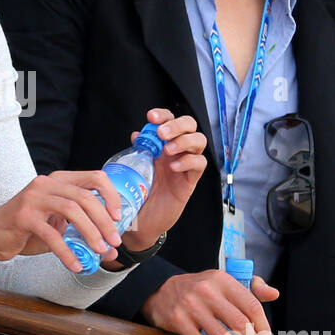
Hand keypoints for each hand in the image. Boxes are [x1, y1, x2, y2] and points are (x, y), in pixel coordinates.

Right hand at [0, 170, 126, 272]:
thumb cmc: (27, 229)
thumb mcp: (58, 227)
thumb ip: (82, 234)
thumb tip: (111, 251)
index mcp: (59, 181)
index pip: (95, 177)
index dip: (111, 196)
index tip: (119, 217)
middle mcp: (47, 184)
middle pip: (85, 196)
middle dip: (104, 221)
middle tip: (114, 242)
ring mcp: (34, 198)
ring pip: (72, 210)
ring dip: (90, 233)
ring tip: (99, 251)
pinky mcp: (23, 216)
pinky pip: (51, 234)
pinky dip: (66, 252)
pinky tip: (75, 265)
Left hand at [122, 107, 208, 250]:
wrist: (143, 220)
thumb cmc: (139, 192)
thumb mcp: (135, 169)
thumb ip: (137, 151)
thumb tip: (137, 134)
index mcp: (162, 143)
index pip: (170, 120)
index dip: (163, 115)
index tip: (151, 116)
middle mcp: (177, 150)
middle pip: (190, 125)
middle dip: (176, 125)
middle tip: (161, 134)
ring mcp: (186, 164)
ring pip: (199, 141)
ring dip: (184, 141)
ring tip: (168, 150)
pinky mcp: (191, 180)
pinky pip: (199, 164)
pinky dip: (188, 161)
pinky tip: (174, 167)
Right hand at [139, 269, 278, 334]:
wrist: (162, 290)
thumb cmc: (200, 289)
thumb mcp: (223, 282)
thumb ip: (251, 288)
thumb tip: (273, 294)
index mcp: (223, 280)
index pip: (251, 305)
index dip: (263, 327)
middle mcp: (208, 291)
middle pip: (239, 323)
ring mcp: (191, 306)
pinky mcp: (178, 320)